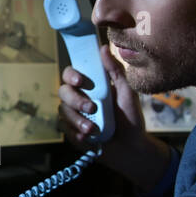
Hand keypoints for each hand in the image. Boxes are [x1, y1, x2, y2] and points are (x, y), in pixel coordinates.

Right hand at [58, 42, 169, 192]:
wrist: (132, 148)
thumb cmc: (131, 118)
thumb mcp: (127, 93)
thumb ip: (116, 71)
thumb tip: (104, 48)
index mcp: (90, 87)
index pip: (71, 75)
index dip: (71, 75)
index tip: (80, 81)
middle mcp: (79, 99)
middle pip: (63, 92)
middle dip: (75, 100)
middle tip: (91, 108)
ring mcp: (75, 116)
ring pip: (63, 112)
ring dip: (77, 120)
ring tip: (93, 130)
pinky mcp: (73, 133)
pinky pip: (66, 130)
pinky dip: (76, 133)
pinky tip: (88, 138)